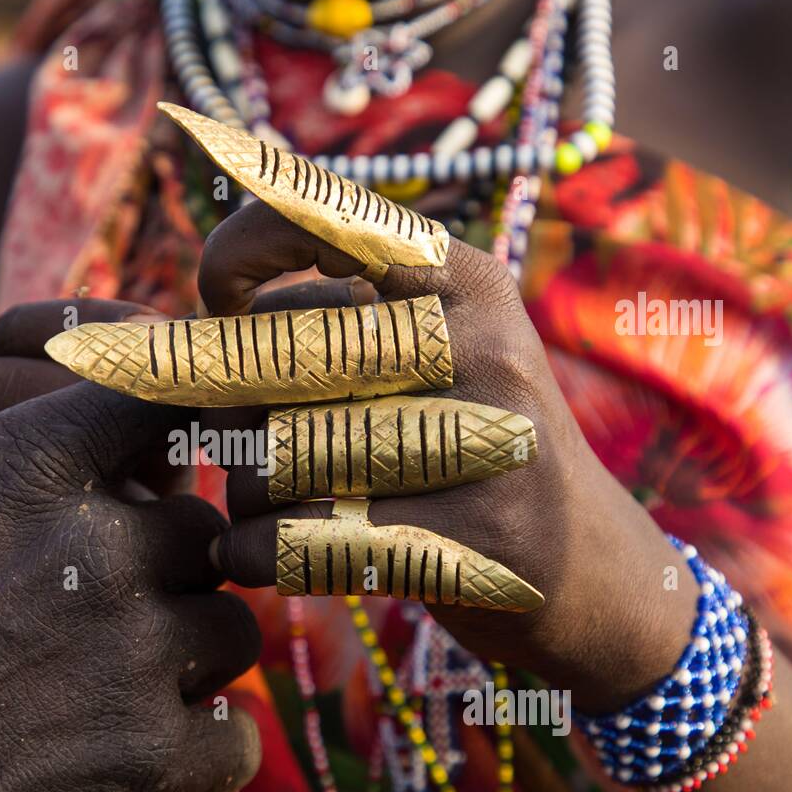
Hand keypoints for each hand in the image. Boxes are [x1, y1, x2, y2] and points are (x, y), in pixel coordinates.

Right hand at [0, 203, 261, 791]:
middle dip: (166, 555)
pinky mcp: (139, 763)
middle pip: (206, 527)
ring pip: (230, 627)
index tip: (163, 461)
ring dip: (187, 644)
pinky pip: (233, 739)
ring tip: (110, 668)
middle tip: (100, 590)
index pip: (171, 394)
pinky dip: (204, 744)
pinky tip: (143, 744)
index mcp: (32, 468)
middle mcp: (102, 553)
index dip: (179, 423)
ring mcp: (131, 661)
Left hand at [196, 202, 698, 710]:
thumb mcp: (431, 359)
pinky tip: (254, 555)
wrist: (594, 574)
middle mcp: (487, 346)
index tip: (211, 292)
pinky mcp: (480, 542)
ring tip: (265, 503)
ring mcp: (493, 444)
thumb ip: (330, 321)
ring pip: (278, 457)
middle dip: (221, 403)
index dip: (243, 243)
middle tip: (224, 438)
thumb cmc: (465, 454)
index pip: (330, 217)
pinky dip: (253, 552)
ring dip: (243, 491)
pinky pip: (300, 540)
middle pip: (278, 355)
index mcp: (466, 281)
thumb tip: (196, 318)